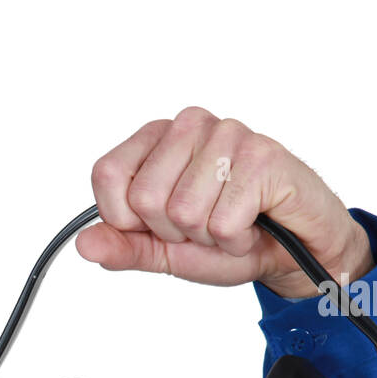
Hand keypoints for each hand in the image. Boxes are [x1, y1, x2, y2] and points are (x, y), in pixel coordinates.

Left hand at [76, 106, 373, 298]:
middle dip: (174, 232)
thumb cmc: (229, 240)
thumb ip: (123, 246)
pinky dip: (236, 241)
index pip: (107, 176)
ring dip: (209, 237)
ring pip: (184, 212)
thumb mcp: (164, 251)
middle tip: (204, 226)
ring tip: (230, 224)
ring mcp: (227, 135)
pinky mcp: (262, 155)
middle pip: (145, 199)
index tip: (161, 225)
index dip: (128, 219)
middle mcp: (189, 126)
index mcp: (157, 140)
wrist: (292, 251)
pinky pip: (223, 222)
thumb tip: (83, 244)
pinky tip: (252, 225)